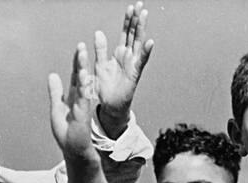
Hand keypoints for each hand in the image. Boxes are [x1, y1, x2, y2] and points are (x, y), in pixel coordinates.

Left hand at [48, 41, 97, 164]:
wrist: (76, 152)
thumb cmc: (67, 134)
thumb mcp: (57, 109)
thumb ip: (55, 92)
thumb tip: (52, 74)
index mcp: (76, 97)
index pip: (77, 75)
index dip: (78, 62)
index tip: (80, 47)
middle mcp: (81, 100)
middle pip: (82, 77)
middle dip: (81, 62)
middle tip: (82, 46)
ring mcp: (83, 108)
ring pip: (84, 85)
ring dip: (83, 70)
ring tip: (82, 56)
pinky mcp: (83, 117)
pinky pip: (84, 100)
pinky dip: (83, 89)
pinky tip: (83, 78)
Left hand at [94, 4, 154, 137]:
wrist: (109, 107)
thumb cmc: (104, 88)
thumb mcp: (99, 65)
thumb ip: (100, 49)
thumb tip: (98, 32)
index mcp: (119, 53)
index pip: (125, 33)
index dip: (128, 20)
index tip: (131, 7)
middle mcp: (128, 57)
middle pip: (133, 34)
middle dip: (136, 20)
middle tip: (139, 4)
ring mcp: (132, 64)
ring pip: (138, 43)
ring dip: (141, 29)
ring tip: (144, 14)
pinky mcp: (134, 75)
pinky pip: (141, 62)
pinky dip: (146, 53)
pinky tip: (149, 42)